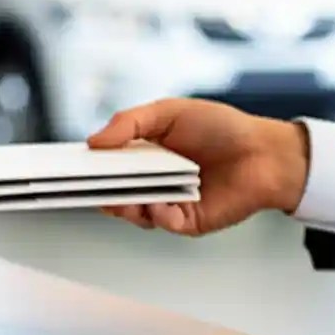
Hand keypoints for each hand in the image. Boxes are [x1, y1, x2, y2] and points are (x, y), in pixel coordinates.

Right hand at [88, 99, 309, 235]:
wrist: (265, 152)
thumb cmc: (222, 128)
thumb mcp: (169, 112)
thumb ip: (129, 123)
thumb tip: (93, 141)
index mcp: (144, 153)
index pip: (107, 164)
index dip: (88, 166)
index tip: (69, 165)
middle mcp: (152, 180)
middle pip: (113, 191)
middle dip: (99, 189)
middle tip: (87, 184)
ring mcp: (168, 202)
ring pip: (133, 211)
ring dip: (124, 205)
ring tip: (122, 196)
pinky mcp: (187, 221)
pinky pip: (163, 222)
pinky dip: (157, 214)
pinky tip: (160, 204)